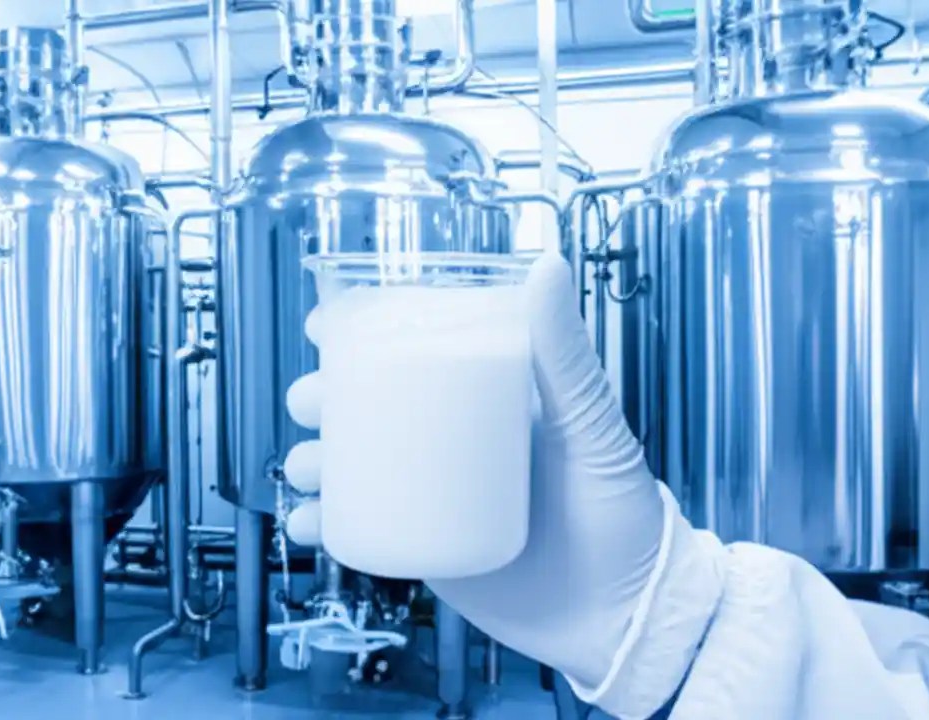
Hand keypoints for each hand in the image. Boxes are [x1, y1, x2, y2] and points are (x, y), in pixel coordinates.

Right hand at [283, 252, 664, 689]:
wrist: (623, 619)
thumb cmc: (622, 513)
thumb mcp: (590, 426)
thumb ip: (565, 355)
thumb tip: (546, 266)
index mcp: (492, 398)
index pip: (418, 351)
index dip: (363, 335)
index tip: (324, 325)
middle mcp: (458, 440)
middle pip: (370, 406)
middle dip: (323, 399)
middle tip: (310, 402)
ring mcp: (437, 494)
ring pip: (357, 465)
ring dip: (315, 460)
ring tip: (306, 468)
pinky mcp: (427, 545)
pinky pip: (364, 526)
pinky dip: (326, 524)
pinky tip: (310, 524)